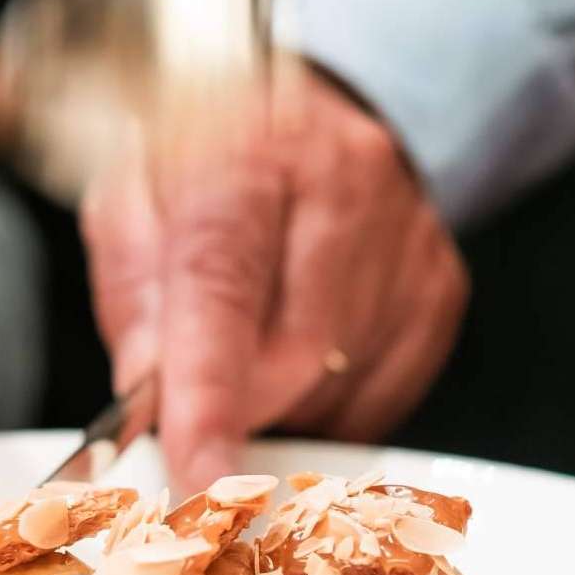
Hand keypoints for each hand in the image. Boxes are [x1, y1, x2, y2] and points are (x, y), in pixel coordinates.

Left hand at [82, 65, 467, 491]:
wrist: (322, 98)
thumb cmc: (216, 152)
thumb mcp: (134, 197)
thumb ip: (134, 299)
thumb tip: (146, 401)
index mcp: (246, 155)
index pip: (225, 291)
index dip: (208, 398)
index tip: (198, 476)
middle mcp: (342, 190)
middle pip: (293, 357)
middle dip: (234, 403)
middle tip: (196, 392)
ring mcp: (406, 242)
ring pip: (338, 386)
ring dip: (280, 402)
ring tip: (253, 344)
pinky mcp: (441, 289)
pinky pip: (384, 396)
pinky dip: (329, 402)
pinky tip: (305, 356)